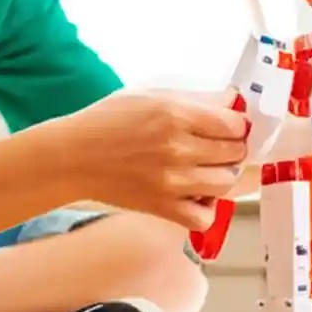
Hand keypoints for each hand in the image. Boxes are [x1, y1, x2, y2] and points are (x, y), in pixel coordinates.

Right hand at [49, 89, 250, 230]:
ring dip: (224, 174)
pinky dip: (207, 208)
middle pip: (234, 153)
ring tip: (209, 167)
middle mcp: (178, 149)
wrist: (74, 157)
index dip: (237, 124)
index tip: (230, 125)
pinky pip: (204, 217)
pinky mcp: (163, 207)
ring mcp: (172, 182)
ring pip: (226, 183)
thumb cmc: (107, 121)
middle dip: (233, 147)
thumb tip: (231, 103)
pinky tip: (197, 195)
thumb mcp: (151, 94)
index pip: (234, 124)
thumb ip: (194, 99)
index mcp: (175, 115)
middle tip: (220, 144)